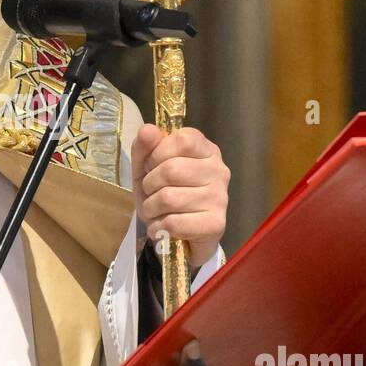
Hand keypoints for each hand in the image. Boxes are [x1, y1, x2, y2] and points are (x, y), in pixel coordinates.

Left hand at [132, 124, 229, 270]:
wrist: (180, 236)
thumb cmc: (165, 194)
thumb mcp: (147, 168)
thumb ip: (145, 147)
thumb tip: (147, 129)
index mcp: (206, 150)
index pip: (182, 139)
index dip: (158, 153)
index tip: (152, 166)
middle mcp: (218, 170)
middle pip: (172, 170)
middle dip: (149, 185)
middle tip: (151, 193)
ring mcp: (220, 197)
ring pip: (169, 198)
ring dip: (151, 208)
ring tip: (155, 211)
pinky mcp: (216, 223)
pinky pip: (174, 222)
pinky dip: (158, 227)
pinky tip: (162, 227)